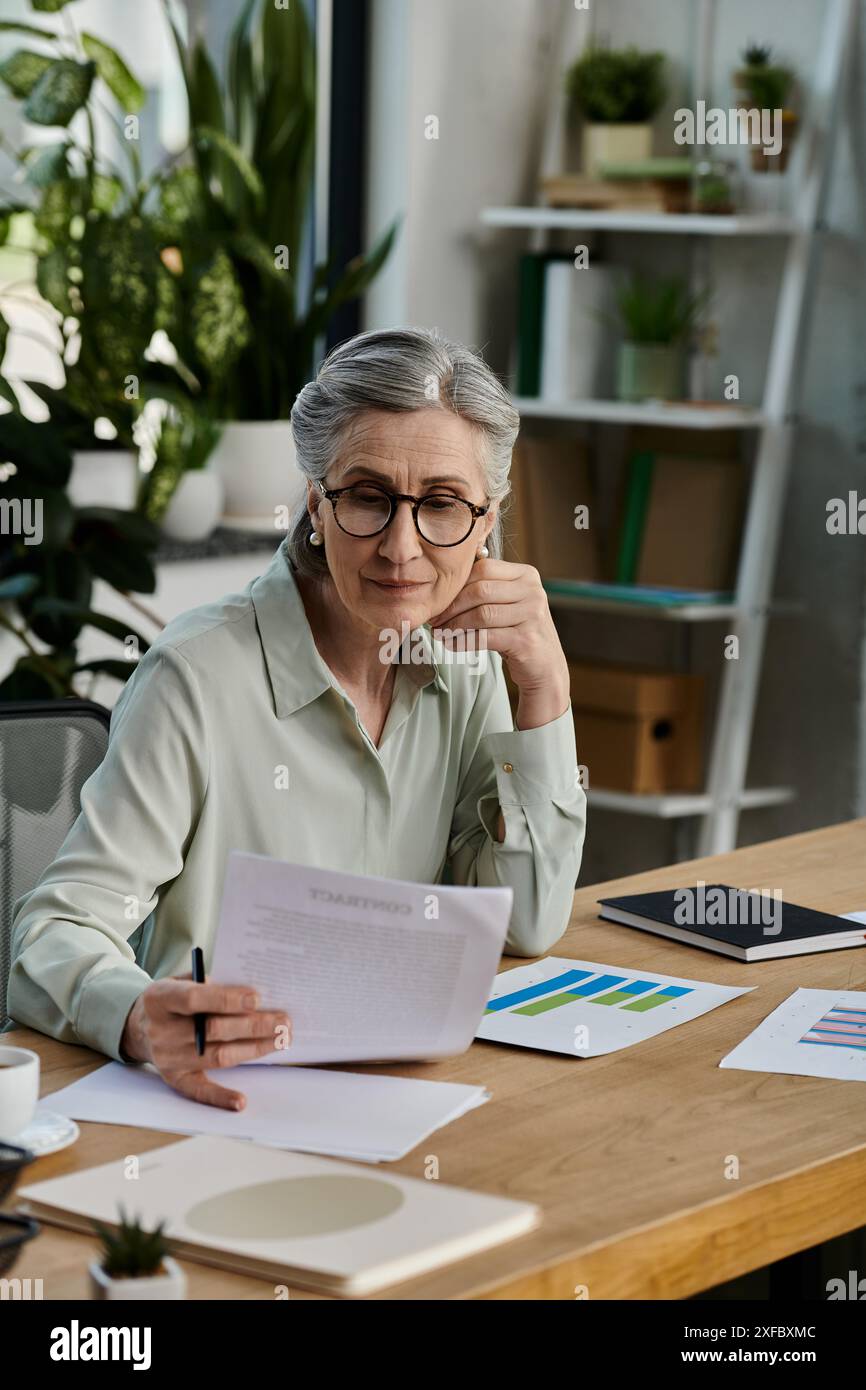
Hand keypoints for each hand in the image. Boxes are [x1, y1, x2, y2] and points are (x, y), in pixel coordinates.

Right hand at [120, 975, 291, 1110]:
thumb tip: (252, 995)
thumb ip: (210, 983)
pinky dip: (221, 1097)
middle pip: (212, 1031)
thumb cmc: (172, 998)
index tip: (257, 998)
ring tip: (280, 1039)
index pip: (195, 999)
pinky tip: (241, 1101)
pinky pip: (199, 1091)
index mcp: (160, 999)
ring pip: (217, 1057)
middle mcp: (161, 1031)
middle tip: (283, 1021)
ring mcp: (168, 1059)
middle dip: (253, 1025)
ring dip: (253, 1049)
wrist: (139, 1025)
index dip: (227, 999)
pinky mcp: (175, 1079)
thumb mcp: (182, 980)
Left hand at [430, 558, 569, 729]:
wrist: (545, 667)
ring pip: (481, 614)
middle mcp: (533, 592)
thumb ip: (486, 588)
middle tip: (435, 619)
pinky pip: (485, 637)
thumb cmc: (519, 632)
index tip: (438, 600)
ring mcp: (532, 616)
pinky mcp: (526, 641)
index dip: (457, 584)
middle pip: (480, 590)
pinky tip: (452, 645)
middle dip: (451, 606)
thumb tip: (443, 586)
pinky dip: (463, 642)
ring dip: (454, 625)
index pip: (484, 568)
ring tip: (440, 633)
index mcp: (527, 575)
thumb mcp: (509, 603)